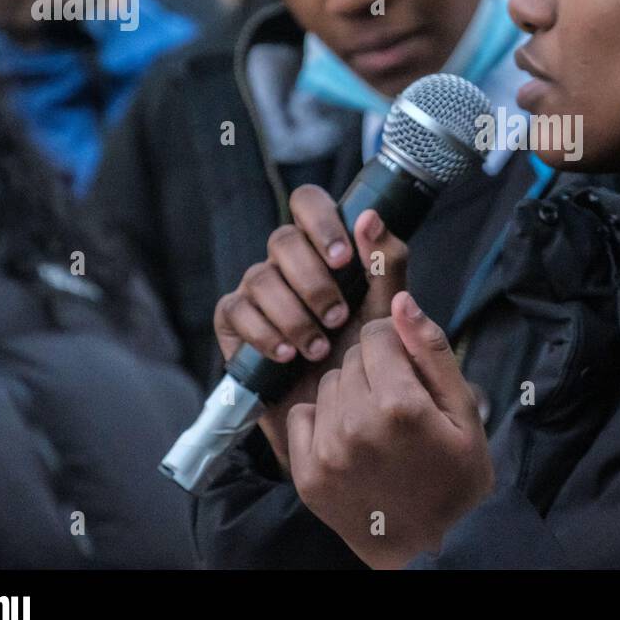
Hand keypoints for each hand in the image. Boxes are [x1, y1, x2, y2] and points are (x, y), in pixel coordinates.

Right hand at [213, 185, 407, 467]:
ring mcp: (257, 290)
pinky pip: (235, 309)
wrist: (341, 417)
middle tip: (338, 318)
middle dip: (313, 282)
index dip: (320, 221)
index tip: (343, 258)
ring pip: (260, 277)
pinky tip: (287, 355)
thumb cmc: (366, 359)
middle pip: (282, 240)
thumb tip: (371, 215)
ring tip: (319, 350)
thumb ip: (385, 264)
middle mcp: (287, 263)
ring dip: (293, 315)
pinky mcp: (234, 322)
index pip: (307, 202)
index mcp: (324, 248)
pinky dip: (264, 333)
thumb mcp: (385, 313)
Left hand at [287, 292, 494, 569]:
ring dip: (349, 394)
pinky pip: (303, 416)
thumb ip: (431, 350)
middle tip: (398, 403)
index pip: (376, 334)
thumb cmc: (458, 478)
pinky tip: (350, 441)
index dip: (395, 344)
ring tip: (376, 424)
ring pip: (327, 385)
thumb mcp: (463, 411)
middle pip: (350, 358)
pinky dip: (322, 421)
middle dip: (374, 369)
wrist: (435, 551)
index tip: (408, 367)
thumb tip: (401, 300)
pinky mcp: (307, 476)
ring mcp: (327, 453)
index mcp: (400, 404)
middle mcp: (356, 425)